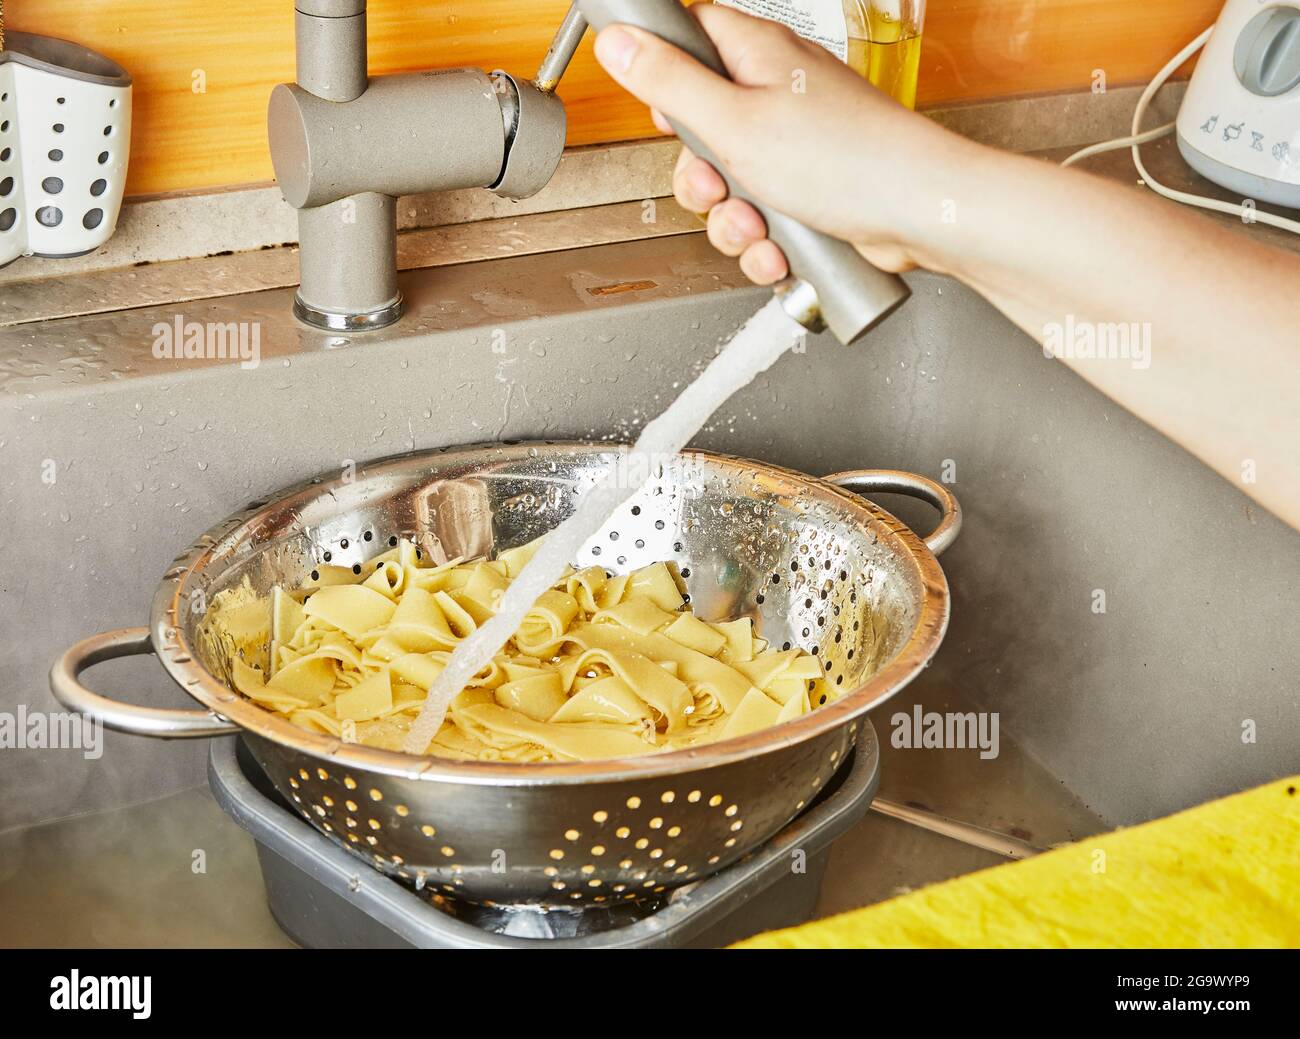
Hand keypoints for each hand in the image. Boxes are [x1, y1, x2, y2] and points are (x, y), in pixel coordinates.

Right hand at [592, 4, 971, 283]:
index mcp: (757, 56)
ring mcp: (796, 146)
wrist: (919, 214)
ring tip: (758, 228)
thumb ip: (668, 82)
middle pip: (700, 130)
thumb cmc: (848, 159)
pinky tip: (779, 250)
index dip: (663, 75)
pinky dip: (764, 242)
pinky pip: (763, 218)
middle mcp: (777, 95)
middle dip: (699, 178)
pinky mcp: (811, 193)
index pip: (690, 38)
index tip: (660, 113)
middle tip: (717, 188)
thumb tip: (619, 41)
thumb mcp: (733, 121)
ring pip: (729, 186)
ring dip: (732, 222)